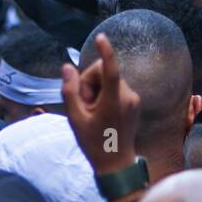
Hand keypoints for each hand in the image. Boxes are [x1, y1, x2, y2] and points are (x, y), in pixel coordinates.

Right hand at [62, 33, 141, 191]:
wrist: (117, 164)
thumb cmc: (94, 144)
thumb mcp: (75, 119)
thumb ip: (70, 92)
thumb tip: (67, 68)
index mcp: (114, 101)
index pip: (111, 70)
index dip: (106, 51)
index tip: (101, 37)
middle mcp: (128, 96)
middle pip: (103, 72)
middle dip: (89, 82)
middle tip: (83, 105)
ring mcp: (133, 99)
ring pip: (108, 79)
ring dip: (96, 89)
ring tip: (91, 111)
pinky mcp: (134, 102)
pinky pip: (115, 87)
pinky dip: (104, 94)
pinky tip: (99, 112)